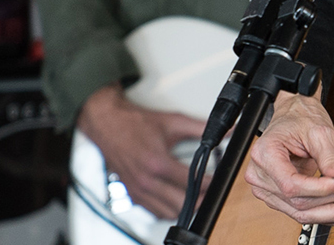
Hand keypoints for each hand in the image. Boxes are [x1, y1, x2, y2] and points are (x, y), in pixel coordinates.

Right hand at [76, 83, 206, 220]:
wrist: (108, 124)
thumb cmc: (136, 123)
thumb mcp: (172, 121)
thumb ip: (200, 128)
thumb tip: (225, 130)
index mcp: (157, 163)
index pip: (191, 182)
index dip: (209, 183)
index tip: (217, 180)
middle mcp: (147, 180)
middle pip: (181, 203)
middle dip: (199, 198)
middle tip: (209, 190)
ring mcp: (138, 190)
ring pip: (168, 211)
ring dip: (185, 206)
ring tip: (196, 195)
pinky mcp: (133, 194)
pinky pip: (154, 211)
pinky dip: (168, 209)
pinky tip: (176, 199)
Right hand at [244, 90, 333, 225]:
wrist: (294, 114)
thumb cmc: (300, 117)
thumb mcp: (318, 131)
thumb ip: (329, 156)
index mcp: (265, 155)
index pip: (292, 185)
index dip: (320, 190)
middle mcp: (260, 176)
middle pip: (297, 204)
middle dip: (330, 203)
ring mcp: (267, 189)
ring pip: (300, 213)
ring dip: (330, 211)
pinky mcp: (278, 196)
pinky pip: (301, 211)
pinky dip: (324, 213)